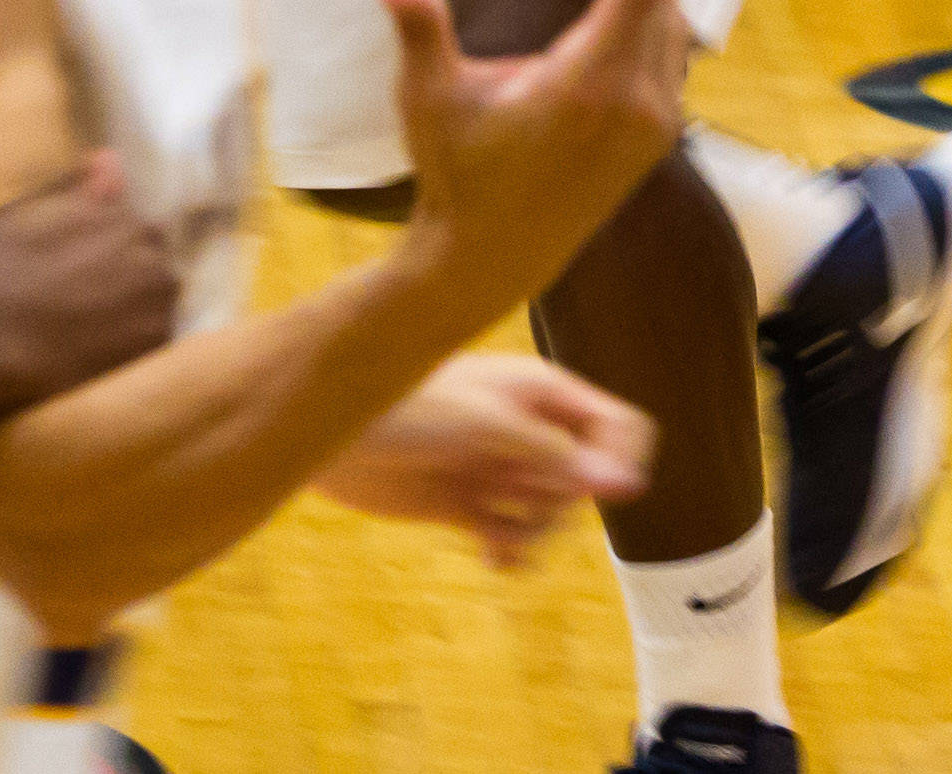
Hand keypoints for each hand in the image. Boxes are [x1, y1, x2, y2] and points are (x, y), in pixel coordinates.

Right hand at [0, 155, 180, 421]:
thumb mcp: (27, 214)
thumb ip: (76, 188)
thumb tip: (110, 158)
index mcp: (127, 219)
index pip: (137, 233)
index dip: (105, 255)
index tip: (75, 274)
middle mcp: (152, 258)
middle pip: (151, 269)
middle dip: (124, 283)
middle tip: (75, 306)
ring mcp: (156, 306)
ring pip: (153, 307)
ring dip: (129, 317)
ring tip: (80, 332)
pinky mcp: (151, 351)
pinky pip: (150, 345)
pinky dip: (127, 350)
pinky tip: (89, 354)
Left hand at [313, 353, 653, 567]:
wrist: (328, 428)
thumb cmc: (404, 402)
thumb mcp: (487, 425)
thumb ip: (553, 455)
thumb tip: (624, 482)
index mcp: (538, 393)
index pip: (612, 424)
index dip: (617, 460)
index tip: (599, 495)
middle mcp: (523, 430)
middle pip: (583, 477)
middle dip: (562, 500)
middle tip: (520, 500)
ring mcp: (494, 468)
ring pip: (548, 511)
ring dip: (535, 531)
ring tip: (501, 536)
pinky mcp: (464, 503)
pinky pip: (510, 534)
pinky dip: (511, 550)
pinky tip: (496, 558)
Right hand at [378, 0, 714, 302]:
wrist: (489, 260)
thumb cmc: (455, 176)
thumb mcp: (430, 103)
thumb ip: (422, 35)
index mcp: (589, 83)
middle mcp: (636, 101)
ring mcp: (654, 123)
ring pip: (669, 21)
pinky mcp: (655, 139)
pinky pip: (669, 53)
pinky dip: (655, 10)